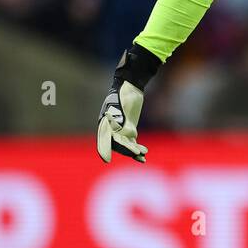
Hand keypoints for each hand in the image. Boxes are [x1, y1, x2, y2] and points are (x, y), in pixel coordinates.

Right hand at [96, 48, 149, 162]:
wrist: (130, 88)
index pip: (103, 140)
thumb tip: (115, 130)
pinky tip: (143, 155)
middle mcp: (111, 131)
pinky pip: (133, 144)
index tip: (107, 160)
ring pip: (126, 146)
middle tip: (136, 152)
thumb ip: (117, 117)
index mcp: (104, 125)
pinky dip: (137, 150)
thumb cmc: (121, 96)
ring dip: (133, 152)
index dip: (105, 150)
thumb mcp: (117, 108)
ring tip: (143, 154)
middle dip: (126, 150)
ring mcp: (121, 132)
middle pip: (117, 145)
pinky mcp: (130, 131)